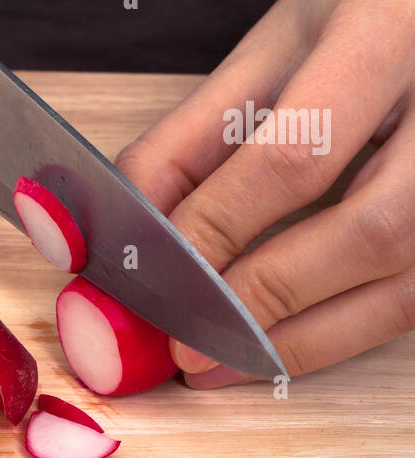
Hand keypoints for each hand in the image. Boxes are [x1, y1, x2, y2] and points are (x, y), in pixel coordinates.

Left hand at [116, 0, 414, 385]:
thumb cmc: (363, 23)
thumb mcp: (275, 51)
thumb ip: (196, 136)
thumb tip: (129, 236)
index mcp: (387, 34)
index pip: (300, 152)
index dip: (220, 227)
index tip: (160, 277)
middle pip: (370, 233)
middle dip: (265, 300)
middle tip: (188, 346)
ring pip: (402, 290)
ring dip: (301, 344)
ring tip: (220, 364)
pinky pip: (410, 304)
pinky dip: (336, 336)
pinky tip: (279, 347)